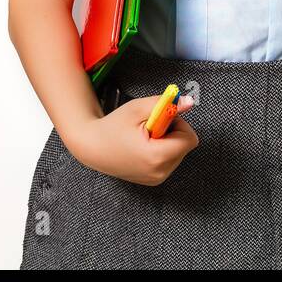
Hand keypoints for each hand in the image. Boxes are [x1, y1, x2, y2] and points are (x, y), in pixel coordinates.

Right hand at [69, 93, 198, 185]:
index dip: (179, 124)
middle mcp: (158, 172)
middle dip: (173, 132)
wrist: (91, 148)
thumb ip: (166, 104)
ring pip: (179, 153)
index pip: (189, 139)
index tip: (163, 119)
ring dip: (168, 141)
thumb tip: (188, 102)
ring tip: (145, 138)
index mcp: (155, 157)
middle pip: (185, 146)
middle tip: (151, 127)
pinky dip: (162, 150)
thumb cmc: (112, 127)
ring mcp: (156, 179)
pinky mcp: (154, 180)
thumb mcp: (138, 108)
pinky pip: (170, 161)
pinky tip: (144, 147)